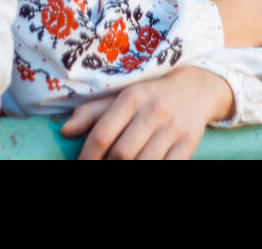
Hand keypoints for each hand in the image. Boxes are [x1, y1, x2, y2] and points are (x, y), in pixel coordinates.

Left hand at [60, 67, 232, 159]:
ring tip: (120, 169)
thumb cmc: (150, 95)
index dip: (87, 157)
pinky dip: (152, 171)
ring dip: (128, 172)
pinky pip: (167, 167)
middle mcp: (153, 111)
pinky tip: (141, 168)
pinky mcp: (189, 143)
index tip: (82, 165)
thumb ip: (92, 112)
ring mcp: (173, 128)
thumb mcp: (122, 96)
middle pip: (121, 154)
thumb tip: (65, 131)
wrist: (196, 89)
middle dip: (107, 167)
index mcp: (132, 97)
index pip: (102, 134)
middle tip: (101, 168)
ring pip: (144, 163)